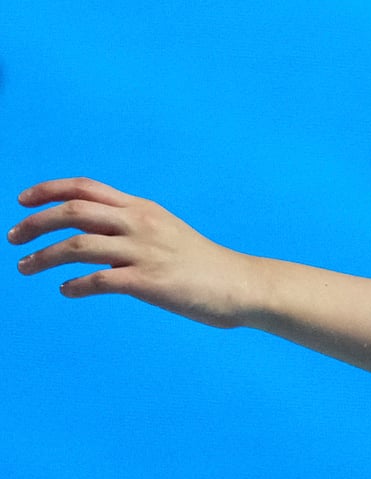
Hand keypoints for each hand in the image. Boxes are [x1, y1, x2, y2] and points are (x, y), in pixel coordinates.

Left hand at [8, 178, 256, 327]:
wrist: (240, 284)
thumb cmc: (201, 263)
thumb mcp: (165, 232)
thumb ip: (129, 228)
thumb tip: (89, 239)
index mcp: (143, 208)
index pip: (86, 188)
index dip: (48, 190)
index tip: (22, 201)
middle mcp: (140, 223)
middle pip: (73, 212)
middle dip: (34, 223)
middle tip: (12, 238)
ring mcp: (144, 252)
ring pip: (77, 246)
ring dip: (42, 257)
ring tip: (24, 267)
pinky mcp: (148, 281)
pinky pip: (98, 280)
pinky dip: (74, 285)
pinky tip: (65, 291)